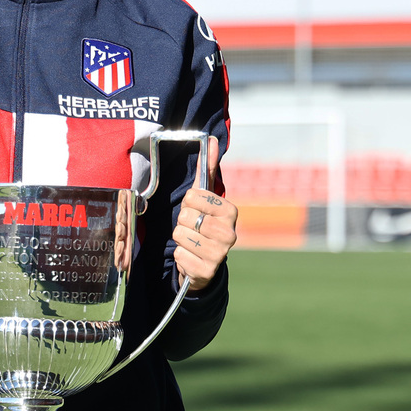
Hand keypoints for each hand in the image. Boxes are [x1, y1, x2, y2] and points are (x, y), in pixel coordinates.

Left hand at [172, 136, 237, 292]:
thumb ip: (207, 170)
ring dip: (180, 239)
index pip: (194, 196)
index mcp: (230, 211)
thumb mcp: (205, 198)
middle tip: (193, 228)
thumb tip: (211, 139)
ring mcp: (221, 253)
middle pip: (186, 216)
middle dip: (183, 221)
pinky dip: (180, 256)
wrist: (206, 263)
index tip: (196, 209)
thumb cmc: (203, 224)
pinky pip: (179, 255)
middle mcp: (230, 233)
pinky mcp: (208, 270)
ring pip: (180, 235)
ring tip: (191, 242)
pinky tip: (190, 257)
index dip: (188, 203)